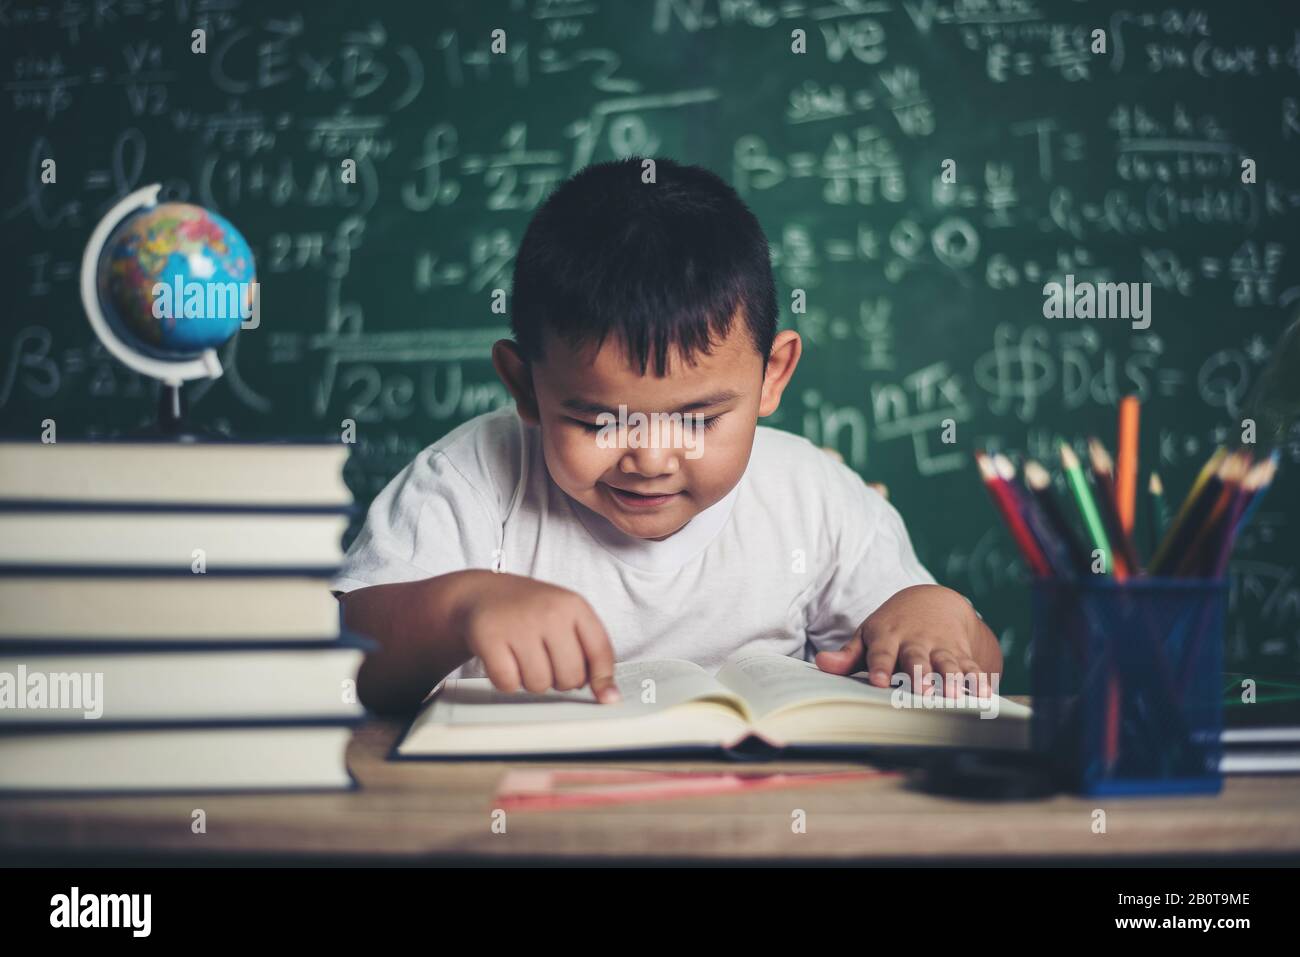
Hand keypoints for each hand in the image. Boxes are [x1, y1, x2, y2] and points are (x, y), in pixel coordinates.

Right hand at [457, 573, 621, 702]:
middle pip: (570, 677)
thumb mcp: (566, 618)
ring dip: (531, 680)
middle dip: (559, 679)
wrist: (483, 593)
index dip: (602, 679)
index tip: (604, 696)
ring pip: (539, 684)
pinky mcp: (490, 638)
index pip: (601, 652)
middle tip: (547, 662)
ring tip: (524, 658)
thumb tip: (609, 696)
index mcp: (574, 605)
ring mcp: (519, 624)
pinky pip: (509, 683)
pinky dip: (506, 680)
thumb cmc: (530, 611)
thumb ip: (592, 652)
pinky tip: (505, 660)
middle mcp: (550, 612)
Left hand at [814, 584, 1001, 697]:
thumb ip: (846, 655)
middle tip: (921, 693)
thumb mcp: (867, 636)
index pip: (881, 653)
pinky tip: (984, 696)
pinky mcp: (961, 652)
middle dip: (920, 674)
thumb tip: (820, 663)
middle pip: (917, 658)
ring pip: (947, 663)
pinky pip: (972, 667)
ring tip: (953, 695)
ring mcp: (940, 646)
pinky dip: (979, 681)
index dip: (880, 667)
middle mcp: (916, 641)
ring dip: (951, 679)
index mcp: (887, 637)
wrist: (933, 602)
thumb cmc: (891, 628)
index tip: (878, 683)